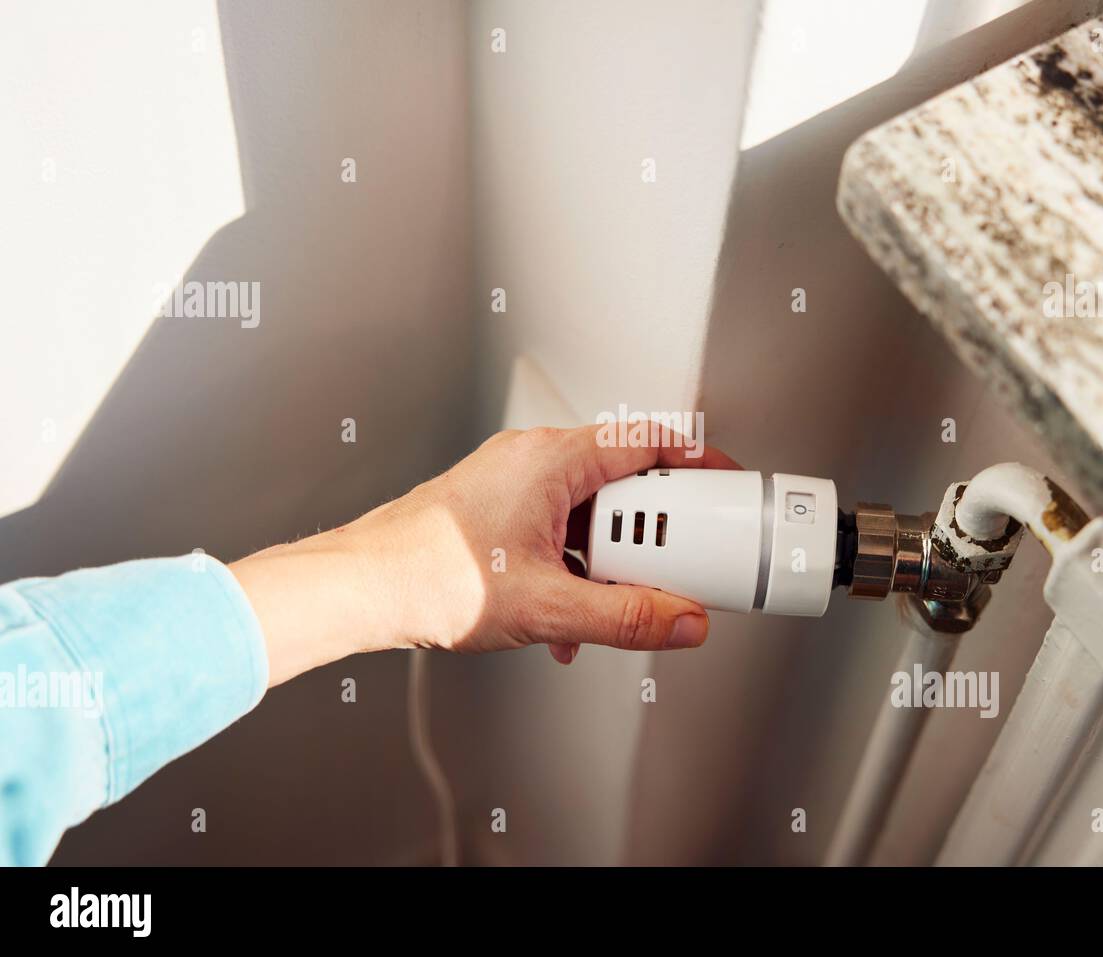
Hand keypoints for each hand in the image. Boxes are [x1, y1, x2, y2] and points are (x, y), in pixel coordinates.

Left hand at [231, 425, 740, 684]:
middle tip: (672, 565)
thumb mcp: (547, 607)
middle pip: (622, 481)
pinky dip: (575, 565)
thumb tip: (681, 619)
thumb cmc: (428, 575)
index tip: (724, 482)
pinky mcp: (497, 510)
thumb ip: (625, 617)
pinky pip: (558, 527)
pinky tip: (567, 614)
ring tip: (609, 600)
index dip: (695, 459)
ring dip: (608, 558)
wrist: (360, 588)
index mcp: (552, 460)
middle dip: (651, 531)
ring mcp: (513, 483)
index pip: (646, 439)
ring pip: (589, 510)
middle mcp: (533, 459)